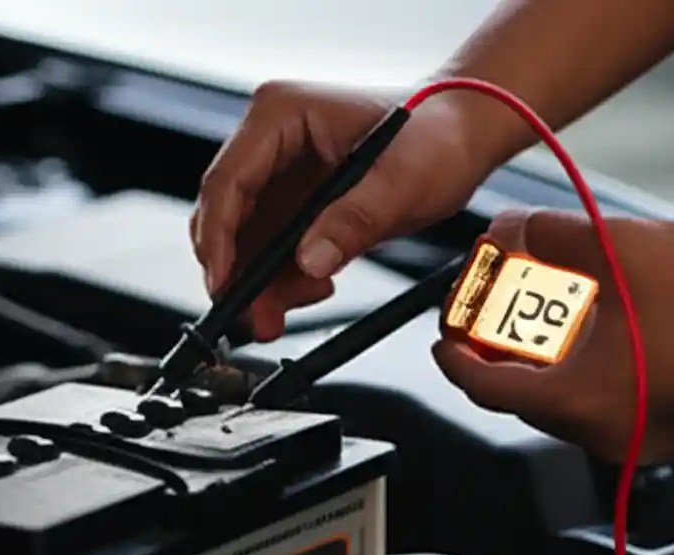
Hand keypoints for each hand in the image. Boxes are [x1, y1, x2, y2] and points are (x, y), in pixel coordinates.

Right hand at [191, 81, 498, 340]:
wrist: (463, 134)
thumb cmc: (437, 134)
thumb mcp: (403, 180)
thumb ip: (354, 222)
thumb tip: (309, 261)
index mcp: (280, 114)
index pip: (225, 182)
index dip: (218, 239)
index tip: (225, 283)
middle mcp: (268, 140)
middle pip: (224, 215)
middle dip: (238, 270)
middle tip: (257, 313)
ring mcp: (276, 171)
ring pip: (242, 239)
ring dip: (261, 281)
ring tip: (293, 306)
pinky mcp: (289, 199)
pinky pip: (268, 247)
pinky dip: (281, 277)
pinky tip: (311, 287)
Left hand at [434, 209, 673, 462]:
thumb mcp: (624, 249)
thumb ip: (551, 237)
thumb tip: (513, 230)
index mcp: (581, 401)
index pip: (484, 389)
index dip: (454, 358)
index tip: (444, 336)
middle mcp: (606, 434)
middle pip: (523, 393)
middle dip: (506, 348)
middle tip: (500, 310)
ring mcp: (642, 440)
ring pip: (567, 399)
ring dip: (553, 357)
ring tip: (559, 311)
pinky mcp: (669, 433)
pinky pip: (610, 402)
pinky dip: (594, 368)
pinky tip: (610, 329)